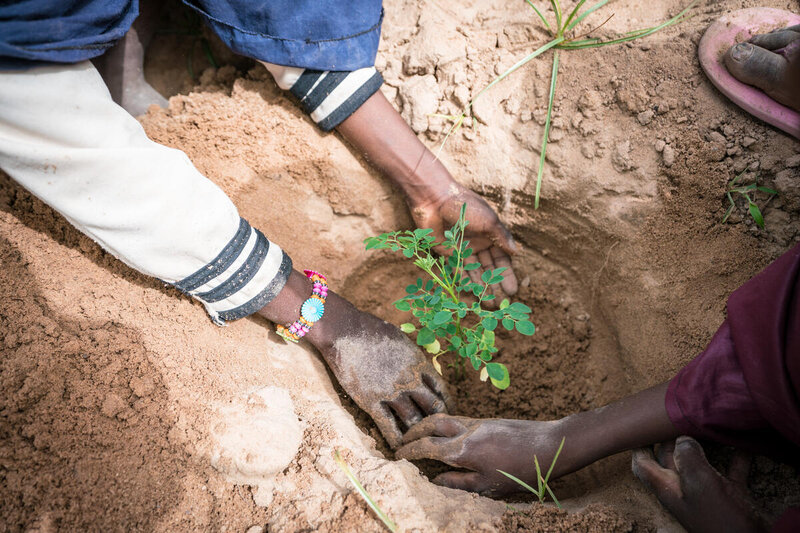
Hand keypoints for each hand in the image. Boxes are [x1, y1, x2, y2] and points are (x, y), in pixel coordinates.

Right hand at [258, 270, 449, 448]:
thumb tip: (418, 364)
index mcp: (418, 363)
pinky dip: (396, 440)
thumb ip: (411, 355)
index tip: (449, 413)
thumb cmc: (371, 329)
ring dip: (418, 434)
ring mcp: (391, 392)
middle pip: (432, 407)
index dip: (447, 403)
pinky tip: (399, 450)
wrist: (345, 331)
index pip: (440, 389)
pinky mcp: (372, 401)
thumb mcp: (400, 339)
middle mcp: (409, 380)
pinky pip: (388, 425)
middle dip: (438, 421)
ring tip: (422, 446)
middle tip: (441, 434)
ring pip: (413, 420)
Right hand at [396, 414, 562, 495]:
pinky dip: (444, 425)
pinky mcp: (487, 422)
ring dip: (427, 425)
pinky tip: (447, 435)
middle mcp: (466, 431)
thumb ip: (459, 483)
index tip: (396, 457)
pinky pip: (457, 419)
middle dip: (413, 432)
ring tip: (419, 435)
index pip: (426, 447)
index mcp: (463, 449)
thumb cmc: (522, 470)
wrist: (551, 445)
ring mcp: (477, 423)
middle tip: (401, 442)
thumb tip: (436, 481)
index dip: (408, 452)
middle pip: (431, 425)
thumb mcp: (489, 485)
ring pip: (444, 419)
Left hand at [409, 184, 518, 300]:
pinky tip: (472, 294)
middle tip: (501, 303)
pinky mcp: (447, 252)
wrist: (435, 200)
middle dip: (495, 285)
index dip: (506, 274)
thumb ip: (501, 237)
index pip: (501, 258)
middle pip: (489, 268)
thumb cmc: (466, 206)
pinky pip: (457, 270)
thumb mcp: (489, 220)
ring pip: (474, 272)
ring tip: (488, 304)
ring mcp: (462, 249)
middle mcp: (477, 243)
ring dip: (481, 287)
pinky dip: (465, 281)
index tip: (512, 290)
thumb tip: (516, 252)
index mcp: (490, 234)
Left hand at [632, 436, 764, 532]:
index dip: (637, 445)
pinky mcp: (731, 498)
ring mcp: (707, 494)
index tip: (640, 425)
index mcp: (668, 488)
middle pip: (669, 459)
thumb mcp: (700, 483)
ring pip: (699, 463)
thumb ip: (688, 458)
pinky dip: (735, 458)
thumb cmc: (722, 520)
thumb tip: (683, 438)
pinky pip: (730, 473)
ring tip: (705, 423)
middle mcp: (683, 489)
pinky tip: (742, 443)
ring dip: (702, 445)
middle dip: (670, 437)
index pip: (642, 464)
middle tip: (675, 414)